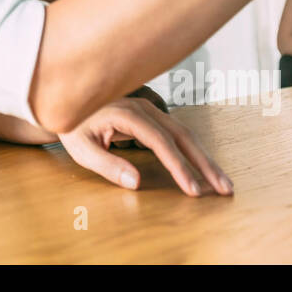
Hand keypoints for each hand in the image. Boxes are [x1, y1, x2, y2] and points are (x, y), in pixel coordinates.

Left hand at [57, 97, 233, 195]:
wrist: (68, 101)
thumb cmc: (74, 127)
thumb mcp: (82, 149)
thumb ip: (108, 165)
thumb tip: (137, 183)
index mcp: (128, 114)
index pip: (160, 141)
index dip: (179, 166)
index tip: (193, 189)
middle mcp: (144, 108)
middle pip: (183, 135)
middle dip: (205, 163)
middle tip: (224, 188)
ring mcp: (151, 110)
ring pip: (185, 134)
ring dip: (204, 158)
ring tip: (222, 184)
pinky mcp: (153, 117)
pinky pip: (178, 135)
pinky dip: (194, 152)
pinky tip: (204, 169)